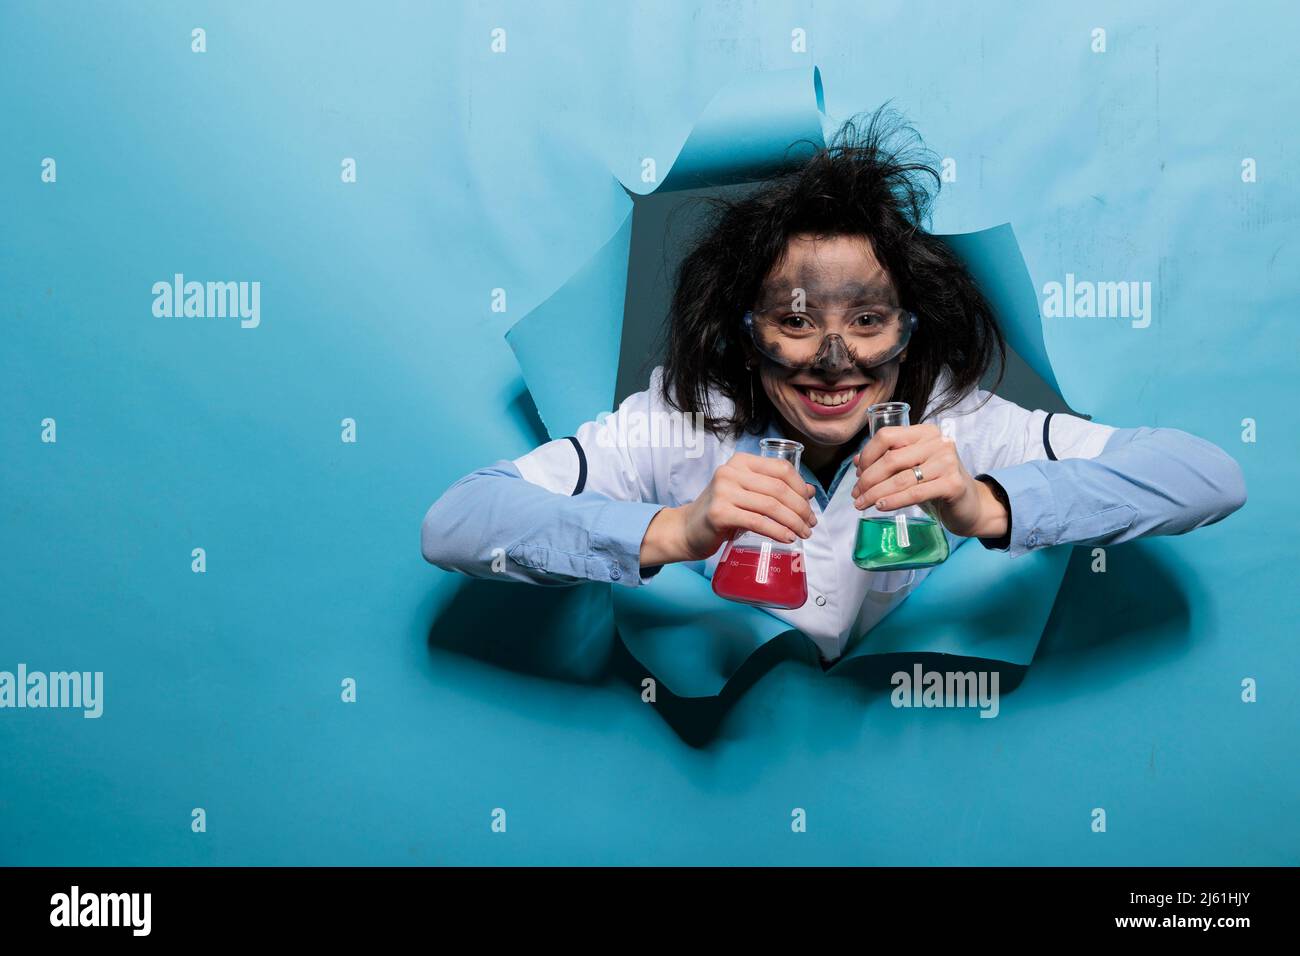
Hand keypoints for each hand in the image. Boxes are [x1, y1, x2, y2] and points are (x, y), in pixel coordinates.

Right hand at [640, 452, 816, 565]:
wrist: (687, 529)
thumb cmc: (721, 512)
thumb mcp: (749, 495)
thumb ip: (775, 489)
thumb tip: (810, 491)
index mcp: (740, 462)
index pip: (781, 469)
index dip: (801, 488)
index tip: (810, 506)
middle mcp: (730, 472)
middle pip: (779, 488)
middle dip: (800, 509)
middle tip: (810, 524)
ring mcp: (723, 492)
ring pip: (771, 506)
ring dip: (793, 522)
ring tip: (803, 533)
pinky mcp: (719, 513)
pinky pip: (758, 522)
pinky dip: (777, 531)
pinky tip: (787, 538)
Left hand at [851, 424, 1007, 538]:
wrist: (970, 504)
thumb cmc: (936, 483)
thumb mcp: (911, 467)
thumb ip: (888, 460)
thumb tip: (856, 462)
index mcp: (925, 432)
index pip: (886, 436)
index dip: (867, 456)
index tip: (857, 474)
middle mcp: (938, 442)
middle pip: (891, 459)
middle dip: (868, 479)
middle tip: (856, 494)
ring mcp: (947, 462)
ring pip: (900, 478)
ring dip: (876, 493)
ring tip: (862, 504)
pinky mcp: (952, 484)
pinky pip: (914, 493)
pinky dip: (894, 501)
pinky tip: (881, 506)